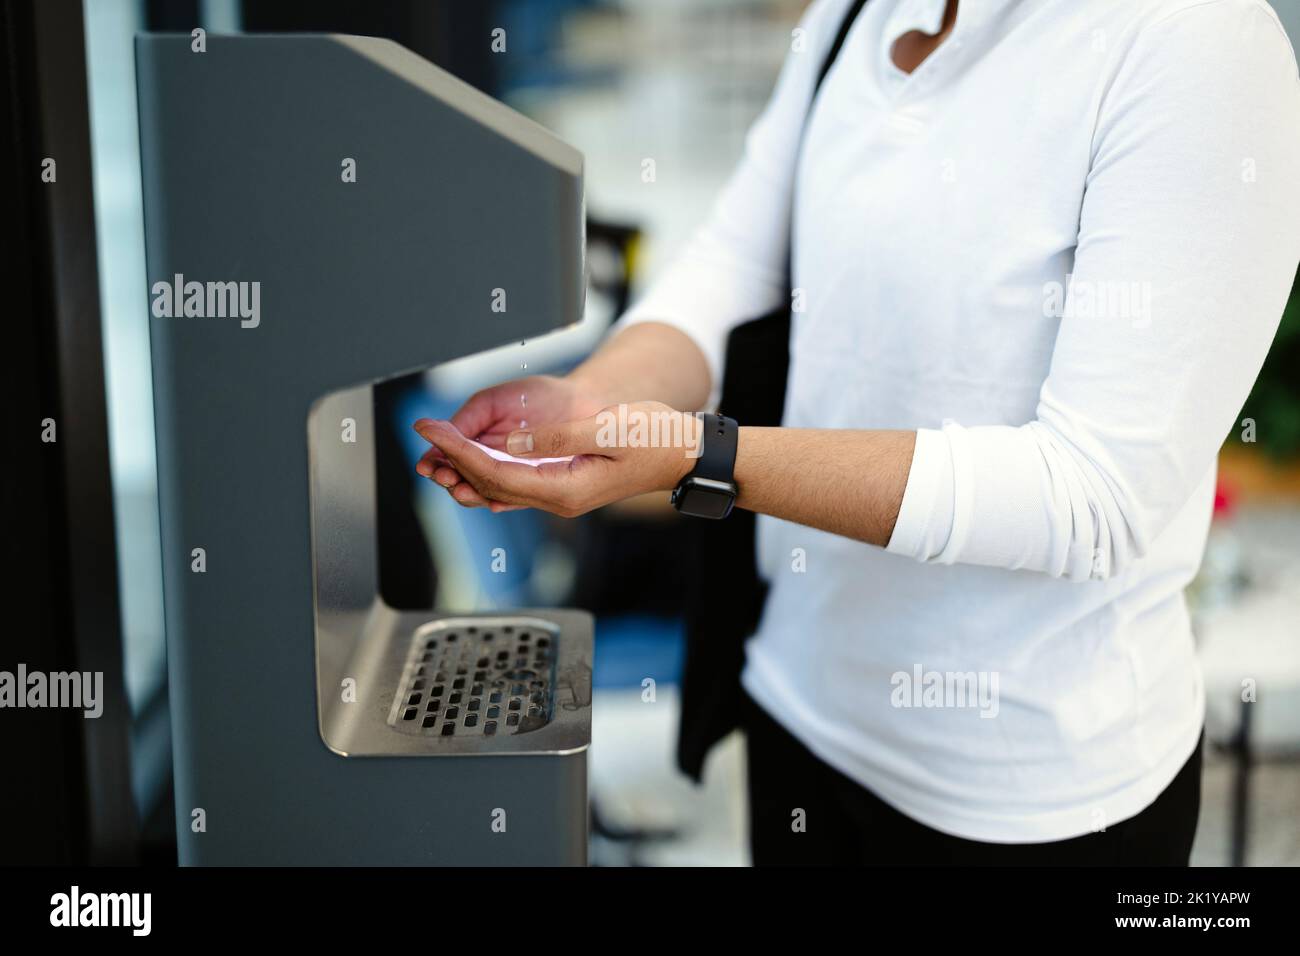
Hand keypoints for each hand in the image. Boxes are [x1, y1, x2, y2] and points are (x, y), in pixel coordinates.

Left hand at [413, 401, 701, 514]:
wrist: (682, 453)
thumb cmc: (654, 438)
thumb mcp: (607, 429)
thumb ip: (558, 438)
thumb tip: (513, 442)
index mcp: (565, 488)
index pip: (496, 473)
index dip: (458, 451)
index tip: (431, 429)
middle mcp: (558, 498)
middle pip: (489, 484)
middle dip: (452, 460)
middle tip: (422, 434)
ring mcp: (560, 494)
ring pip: (498, 487)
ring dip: (464, 468)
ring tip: (432, 450)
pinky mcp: (563, 483)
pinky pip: (514, 482)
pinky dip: (487, 469)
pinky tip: (470, 459)